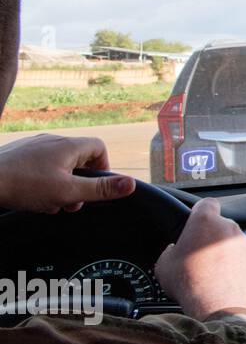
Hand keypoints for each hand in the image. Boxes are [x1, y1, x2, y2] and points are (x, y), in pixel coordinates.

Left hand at [0, 133, 134, 212]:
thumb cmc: (23, 185)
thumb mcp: (67, 192)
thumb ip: (100, 190)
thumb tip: (131, 184)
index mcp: (68, 146)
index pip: (99, 148)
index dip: (103, 168)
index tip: (95, 188)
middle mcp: (51, 141)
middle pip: (78, 159)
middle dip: (79, 183)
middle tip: (70, 202)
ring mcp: (33, 146)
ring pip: (58, 165)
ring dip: (60, 185)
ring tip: (49, 202)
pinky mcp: (18, 155)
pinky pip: (40, 166)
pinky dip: (43, 181)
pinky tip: (32, 196)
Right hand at [154, 198, 245, 320]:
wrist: (216, 304)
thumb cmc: (188, 282)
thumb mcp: (164, 264)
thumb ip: (170, 251)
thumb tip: (173, 251)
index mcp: (204, 221)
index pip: (206, 203)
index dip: (201, 211)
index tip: (197, 221)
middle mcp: (229, 227)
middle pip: (221, 226)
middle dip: (212, 238)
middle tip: (201, 257)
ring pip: (234, 244)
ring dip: (226, 254)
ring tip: (213, 273)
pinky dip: (238, 267)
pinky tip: (225, 281)